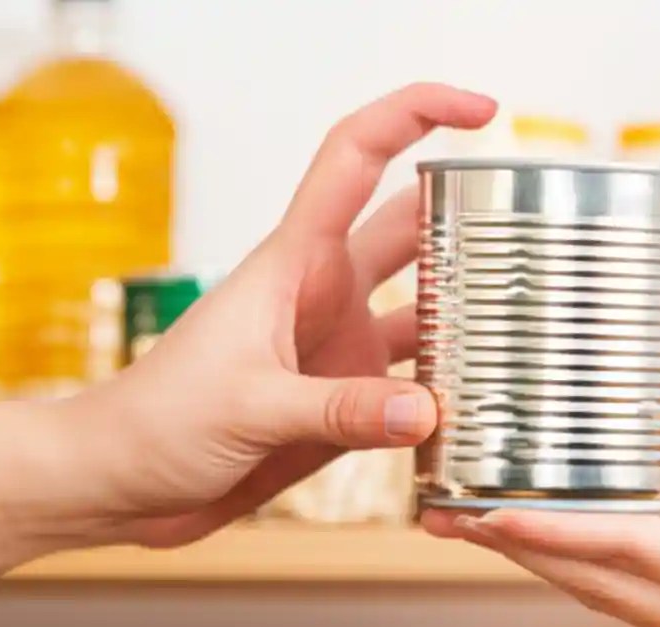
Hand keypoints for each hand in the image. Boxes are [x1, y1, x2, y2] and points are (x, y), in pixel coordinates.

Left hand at [60, 83, 496, 547]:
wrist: (120, 483)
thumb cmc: (154, 421)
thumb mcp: (247, 406)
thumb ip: (337, 409)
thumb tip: (427, 409)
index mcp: (294, 263)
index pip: (356, 156)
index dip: (414, 115)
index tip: (479, 110)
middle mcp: (323, 295)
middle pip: (409, 230)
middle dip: (469, 217)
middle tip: (539, 230)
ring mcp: (335, 350)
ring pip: (422, 311)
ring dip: (467, 313)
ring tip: (534, 320)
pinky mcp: (340, 405)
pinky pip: (411, 386)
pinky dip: (447, 393)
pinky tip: (486, 406)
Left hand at [424, 348, 659, 626]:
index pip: (635, 558)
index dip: (553, 528)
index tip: (487, 509)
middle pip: (599, 587)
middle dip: (518, 550)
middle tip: (445, 515)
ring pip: (610, 601)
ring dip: (543, 559)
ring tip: (477, 524)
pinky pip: (636, 602)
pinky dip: (586, 567)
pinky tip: (555, 537)